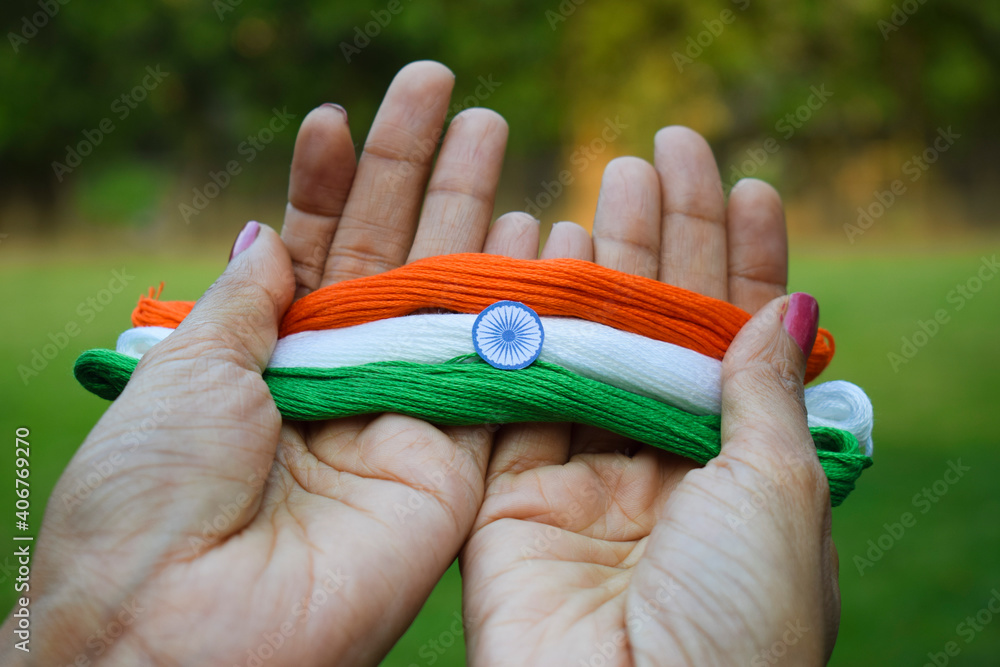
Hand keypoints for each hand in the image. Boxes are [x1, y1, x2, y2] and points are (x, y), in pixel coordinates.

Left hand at [6, 61, 513, 665]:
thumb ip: (249, 301)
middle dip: (419, 173)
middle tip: (450, 93)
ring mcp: (405, 416)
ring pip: (450, 298)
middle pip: (393, 257)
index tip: (341, 114)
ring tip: (492, 132)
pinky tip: (528, 231)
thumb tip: (272, 231)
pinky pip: (493, 368)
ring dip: (472, 215)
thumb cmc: (154, 496)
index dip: (331, 180)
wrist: (185, 630)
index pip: (317, 247)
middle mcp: (345, 379)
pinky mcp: (455, 463)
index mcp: (272, 356)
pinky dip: (512, 303)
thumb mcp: (186, 374)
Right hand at [461, 128, 837, 664]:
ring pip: (593, 347)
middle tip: (662, 153)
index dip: (747, 262)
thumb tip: (792, 305)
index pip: (748, 342)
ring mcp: (588, 476)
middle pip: (666, 329)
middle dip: (668, 240)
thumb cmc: (734, 620)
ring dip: (603, 263)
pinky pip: (521, 392)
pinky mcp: (512, 492)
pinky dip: (531, 324)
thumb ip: (766, 394)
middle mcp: (667, 466)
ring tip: (614, 178)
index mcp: (746, 472)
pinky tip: (548, 250)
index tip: (748, 186)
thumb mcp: (777, 494)